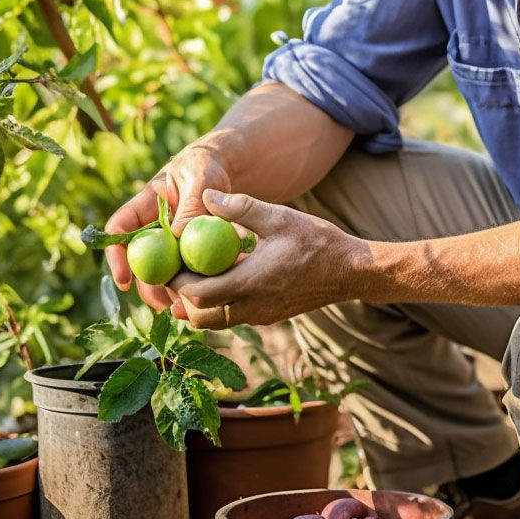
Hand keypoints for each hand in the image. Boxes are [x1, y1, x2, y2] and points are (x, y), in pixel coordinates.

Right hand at [104, 141, 233, 310]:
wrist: (226, 169)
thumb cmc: (206, 167)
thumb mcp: (200, 179)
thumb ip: (191, 205)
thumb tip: (179, 235)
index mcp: (145, 206)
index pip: (118, 230)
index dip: (115, 256)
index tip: (124, 280)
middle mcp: (153, 228)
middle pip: (140, 262)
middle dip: (148, 285)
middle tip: (164, 302)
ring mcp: (171, 242)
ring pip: (163, 273)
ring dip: (173, 290)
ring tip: (188, 304)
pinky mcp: (190, 252)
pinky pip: (188, 273)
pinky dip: (197, 285)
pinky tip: (209, 295)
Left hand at [165, 189, 365, 331]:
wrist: (350, 270)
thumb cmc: (316, 241)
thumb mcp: (278, 217)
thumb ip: (240, 207)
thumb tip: (206, 197)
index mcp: (250, 283)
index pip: (196, 295)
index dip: (175, 282)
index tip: (169, 261)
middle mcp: (251, 307)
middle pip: (199, 316)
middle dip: (181, 297)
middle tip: (177, 270)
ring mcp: (260, 315)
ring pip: (214, 321)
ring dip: (199, 303)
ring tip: (198, 273)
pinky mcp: (268, 316)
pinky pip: (232, 317)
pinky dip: (219, 304)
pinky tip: (224, 277)